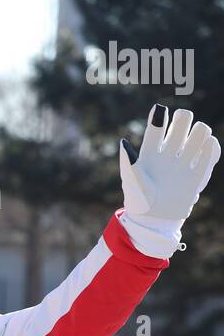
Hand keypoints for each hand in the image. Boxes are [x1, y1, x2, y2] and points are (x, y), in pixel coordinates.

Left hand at [118, 105, 220, 255]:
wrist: (154, 222)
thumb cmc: (138, 202)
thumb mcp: (132, 182)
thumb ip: (129, 162)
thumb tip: (124, 143)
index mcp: (151, 150)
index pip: (157, 123)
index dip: (159, 115)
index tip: (160, 112)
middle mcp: (169, 151)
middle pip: (183, 120)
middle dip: (184, 120)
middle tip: (178, 134)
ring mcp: (184, 161)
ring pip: (200, 132)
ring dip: (200, 132)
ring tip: (192, 146)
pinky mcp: (197, 174)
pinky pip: (210, 152)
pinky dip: (211, 147)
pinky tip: (206, 149)